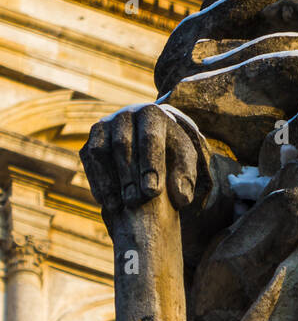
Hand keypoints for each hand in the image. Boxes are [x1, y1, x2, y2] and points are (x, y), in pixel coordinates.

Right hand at [81, 104, 210, 216]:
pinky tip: (106, 201)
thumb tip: (181, 197)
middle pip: (122, 144)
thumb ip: (186, 176)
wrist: (149, 135)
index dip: (151, 164)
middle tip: (135, 201)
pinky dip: (96, 180)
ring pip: (100, 150)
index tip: (153, 191)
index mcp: (152, 114)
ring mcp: (105, 124)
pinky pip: (88, 159)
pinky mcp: (92, 138)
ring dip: (107, 179)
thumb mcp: (184, 159)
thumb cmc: (170, 149)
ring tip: (117, 206)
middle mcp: (125, 115)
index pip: (149, 137)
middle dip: (129, 175)